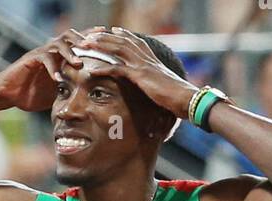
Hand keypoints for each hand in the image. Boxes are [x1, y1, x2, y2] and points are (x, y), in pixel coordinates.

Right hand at [0, 29, 88, 111]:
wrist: (9, 93)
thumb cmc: (32, 93)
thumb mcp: (57, 94)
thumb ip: (70, 91)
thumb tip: (90, 102)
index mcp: (60, 57)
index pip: (78, 44)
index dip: (92, 41)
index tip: (108, 42)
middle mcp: (52, 51)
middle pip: (71, 36)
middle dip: (84, 41)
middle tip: (95, 49)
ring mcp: (41, 53)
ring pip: (58, 44)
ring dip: (70, 53)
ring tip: (78, 63)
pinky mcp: (31, 59)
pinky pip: (44, 59)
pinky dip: (52, 68)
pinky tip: (58, 79)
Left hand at [78, 26, 196, 120]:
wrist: (185, 98)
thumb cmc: (177, 95)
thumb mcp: (164, 84)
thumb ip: (155, 80)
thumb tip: (155, 85)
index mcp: (151, 57)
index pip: (133, 40)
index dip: (120, 34)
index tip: (110, 30)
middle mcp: (145, 57)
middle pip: (121, 41)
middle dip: (104, 37)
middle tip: (89, 35)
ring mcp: (142, 65)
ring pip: (116, 50)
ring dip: (99, 47)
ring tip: (86, 45)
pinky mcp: (139, 76)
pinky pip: (118, 69)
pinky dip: (104, 69)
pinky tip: (93, 71)